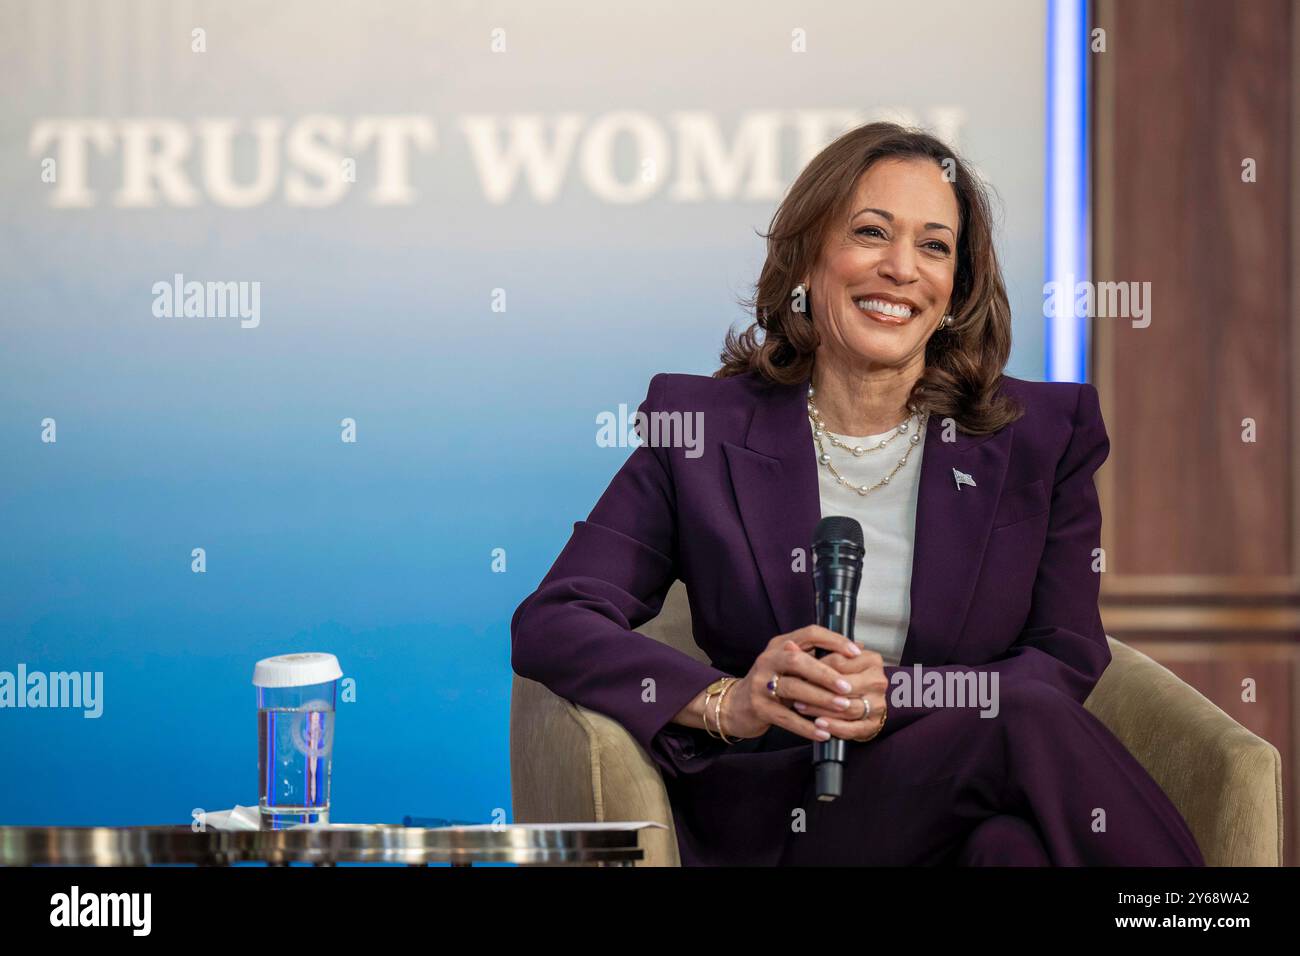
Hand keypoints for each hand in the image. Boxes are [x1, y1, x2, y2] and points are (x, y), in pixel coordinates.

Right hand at [723, 626, 881, 742]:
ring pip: (792, 689)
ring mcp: (761, 684)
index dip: (833, 640)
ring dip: (820, 699)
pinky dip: (806, 726)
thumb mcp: (790, 665)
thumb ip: (818, 656)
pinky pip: (786, 718)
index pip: (809, 633)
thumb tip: (858, 649)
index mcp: (780, 645)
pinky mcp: (758, 707)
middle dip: (825, 673)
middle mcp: (768, 659)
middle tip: (847, 686)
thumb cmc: (772, 683)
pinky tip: (823, 733)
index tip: (855, 652)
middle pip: (797, 660)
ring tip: (842, 708)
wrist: (735, 705)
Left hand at [787, 639, 887, 742]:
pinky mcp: (873, 725)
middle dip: (816, 688)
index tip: (797, 669)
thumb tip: (788, 646)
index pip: (839, 661)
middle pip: (844, 685)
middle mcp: (879, 681)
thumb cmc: (842, 677)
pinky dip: (834, 726)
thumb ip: (812, 653)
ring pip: (846, 707)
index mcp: (871, 660)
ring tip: (799, 706)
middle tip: (793, 690)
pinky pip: (852, 728)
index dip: (815, 666)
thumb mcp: (829, 662)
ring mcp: (879, 704)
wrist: (859, 702)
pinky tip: (818, 724)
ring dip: (820, 708)